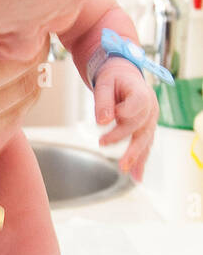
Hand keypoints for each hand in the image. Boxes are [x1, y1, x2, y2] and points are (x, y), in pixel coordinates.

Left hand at [93, 58, 158, 181]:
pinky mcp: (146, 130)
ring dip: (135, 155)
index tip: (108, 117)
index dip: (123, 111)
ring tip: (125, 168)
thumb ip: (103, 102)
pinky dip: (140, 162)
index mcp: (142, 93)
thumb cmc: (113, 79)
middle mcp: (150, 108)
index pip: (137, 104)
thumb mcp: (104, 84)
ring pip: (145, 139)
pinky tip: (136, 177)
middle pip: (139, 125)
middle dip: (122, 136)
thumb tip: (102, 121)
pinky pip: (145, 147)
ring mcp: (150, 121)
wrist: (124, 77)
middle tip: (102, 143)